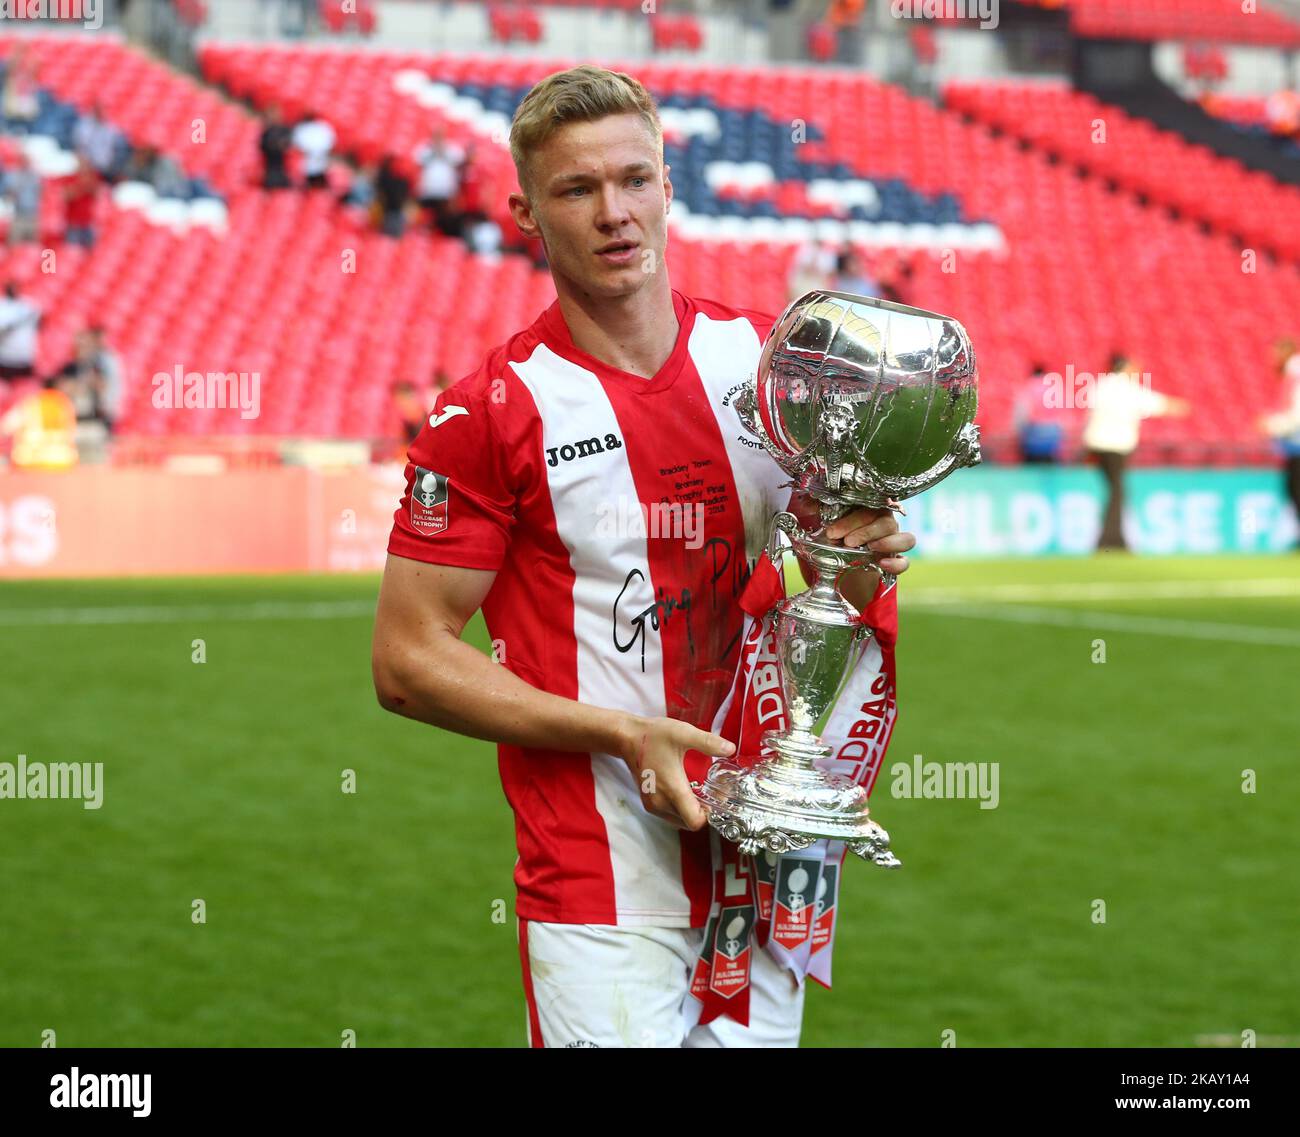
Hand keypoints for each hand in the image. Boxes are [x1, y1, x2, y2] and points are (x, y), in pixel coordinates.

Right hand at [614, 714, 733, 830]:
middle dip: (704, 811)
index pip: (695, 821)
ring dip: (692, 811)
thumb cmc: (654, 736)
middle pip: (690, 822)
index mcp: (672, 790)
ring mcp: (653, 805)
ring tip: (700, 791)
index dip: (710, 814)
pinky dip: (681, 809)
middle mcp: (661, 803)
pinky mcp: (649, 803)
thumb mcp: (683, 734)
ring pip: (680, 821)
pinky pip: (671, 815)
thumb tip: (730, 749)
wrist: (627, 738)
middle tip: (712, 792)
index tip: (716, 798)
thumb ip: (708, 742)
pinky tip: (686, 791)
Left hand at [823, 506, 916, 577]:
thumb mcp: (826, 523)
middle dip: (864, 532)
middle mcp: (886, 524)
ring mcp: (894, 542)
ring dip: (888, 542)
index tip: (832, 532)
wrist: (841, 564)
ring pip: (906, 538)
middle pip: (886, 522)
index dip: (851, 520)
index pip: (869, 507)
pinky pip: (905, 562)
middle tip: (846, 542)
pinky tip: (881, 564)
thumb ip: (818, 511)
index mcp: (871, 509)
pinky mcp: (896, 561)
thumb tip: (806, 503)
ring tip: (869, 549)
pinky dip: (896, 563)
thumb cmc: (836, 536)